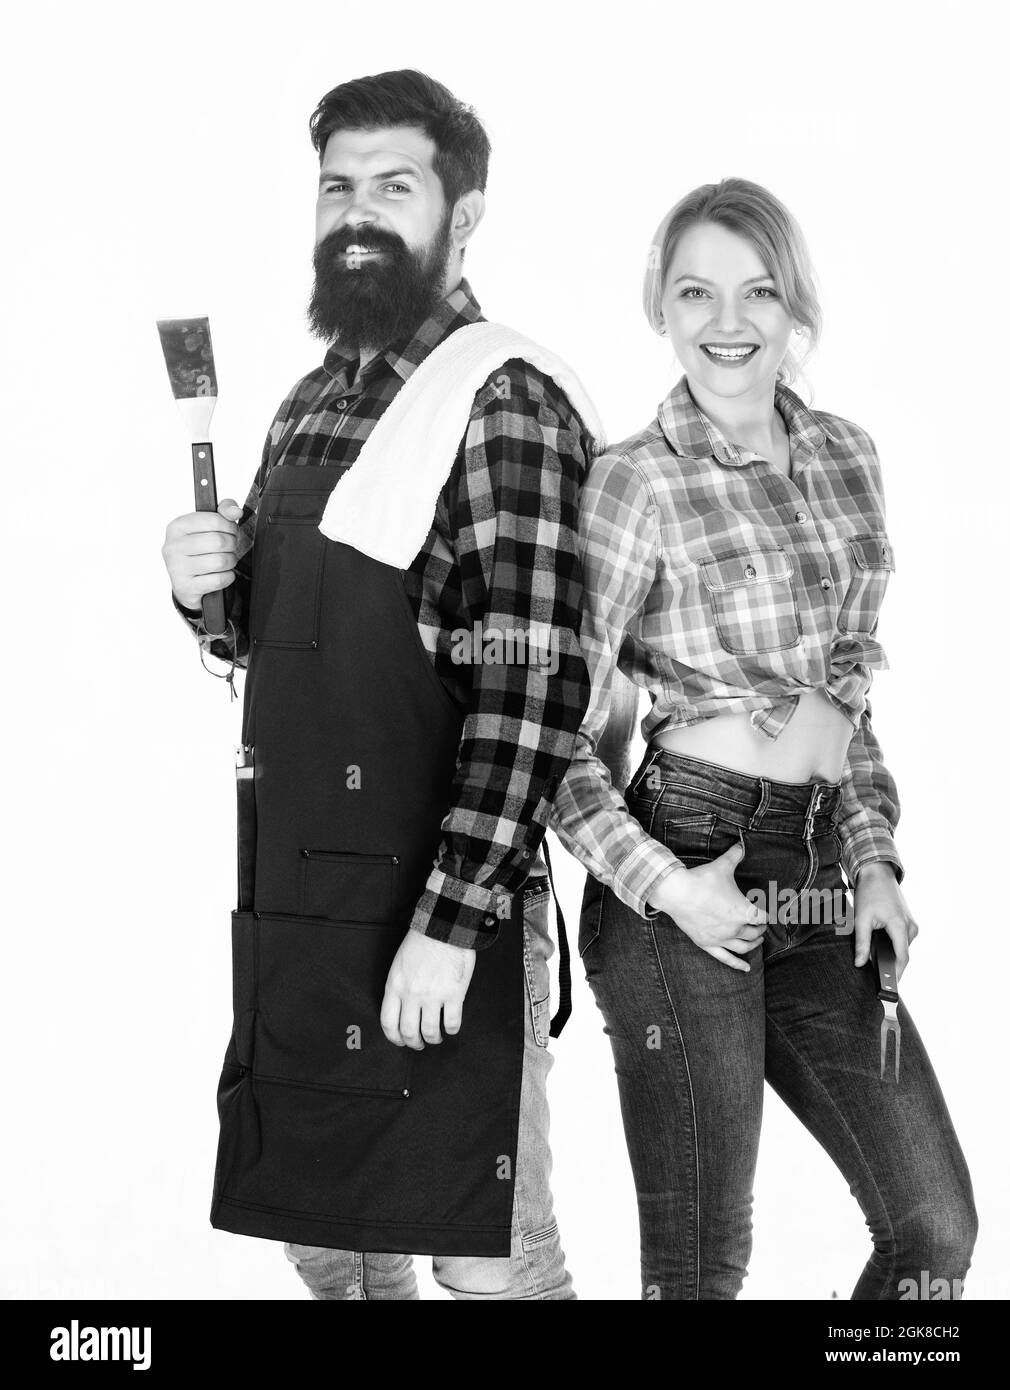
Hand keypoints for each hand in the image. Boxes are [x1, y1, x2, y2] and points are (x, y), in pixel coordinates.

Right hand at [162, 498, 243, 610]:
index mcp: (177, 526)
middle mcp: (173, 546)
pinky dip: (227, 577)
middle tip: (229, 549)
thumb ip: (224, 511)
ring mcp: (176, 568)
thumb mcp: (209, 527)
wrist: (188, 584)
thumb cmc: (200, 551)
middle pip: (218, 542)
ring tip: (225, 561)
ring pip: (220, 561)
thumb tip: (235, 512)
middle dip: (232, 546)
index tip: (230, 532)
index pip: (214, 520)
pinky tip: (220, 574)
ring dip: (230, 562)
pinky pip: (218, 580)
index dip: (230, 527)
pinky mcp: (185, 586)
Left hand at [380, 930, 475, 1048]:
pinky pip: (452, 1023)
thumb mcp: (399, 963)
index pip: (388, 1022)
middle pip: (408, 1032)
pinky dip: (451, 1030)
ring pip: (430, 1031)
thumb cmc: (422, 941)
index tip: (400, 1041)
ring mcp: (433, 995)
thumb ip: (398, 986)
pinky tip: (451, 1027)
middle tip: (419, 1044)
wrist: (444, 926)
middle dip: (413, 1043)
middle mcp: (411, 994)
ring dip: (433, 1039)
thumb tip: (402, 1009)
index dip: (394, 1038)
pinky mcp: (454, 994)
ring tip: (436, 1038)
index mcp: (395, 985)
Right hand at [647, 842, 767, 972]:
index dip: (769, 915)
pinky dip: (738, 964)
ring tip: (756, 941)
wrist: (677, 892)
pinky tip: (747, 969)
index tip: (771, 913)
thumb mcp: (723, 865)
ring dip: (753, 945)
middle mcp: (736, 927)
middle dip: (760, 929)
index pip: (764, 917)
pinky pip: (726, 958)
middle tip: (760, 925)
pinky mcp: (708, 943)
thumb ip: (735, 855)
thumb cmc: (702, 880)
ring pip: (743, 946)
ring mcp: (721, 938)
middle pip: (755, 933)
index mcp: (744, 911)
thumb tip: (742, 843)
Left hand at [853, 862, 917, 981]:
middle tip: (877, 977)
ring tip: (875, 959)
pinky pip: (902, 940)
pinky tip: (880, 944)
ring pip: (902, 948)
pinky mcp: (908, 922)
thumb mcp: (861, 919)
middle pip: (902, 955)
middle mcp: (911, 928)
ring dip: (891, 954)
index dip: (897, 975)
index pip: (902, 959)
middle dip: (891, 966)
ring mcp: (912, 925)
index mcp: (901, 927)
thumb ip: (861, 943)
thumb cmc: (870, 893)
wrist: (878, 872)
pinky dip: (892, 945)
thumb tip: (859, 963)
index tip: (889, 988)